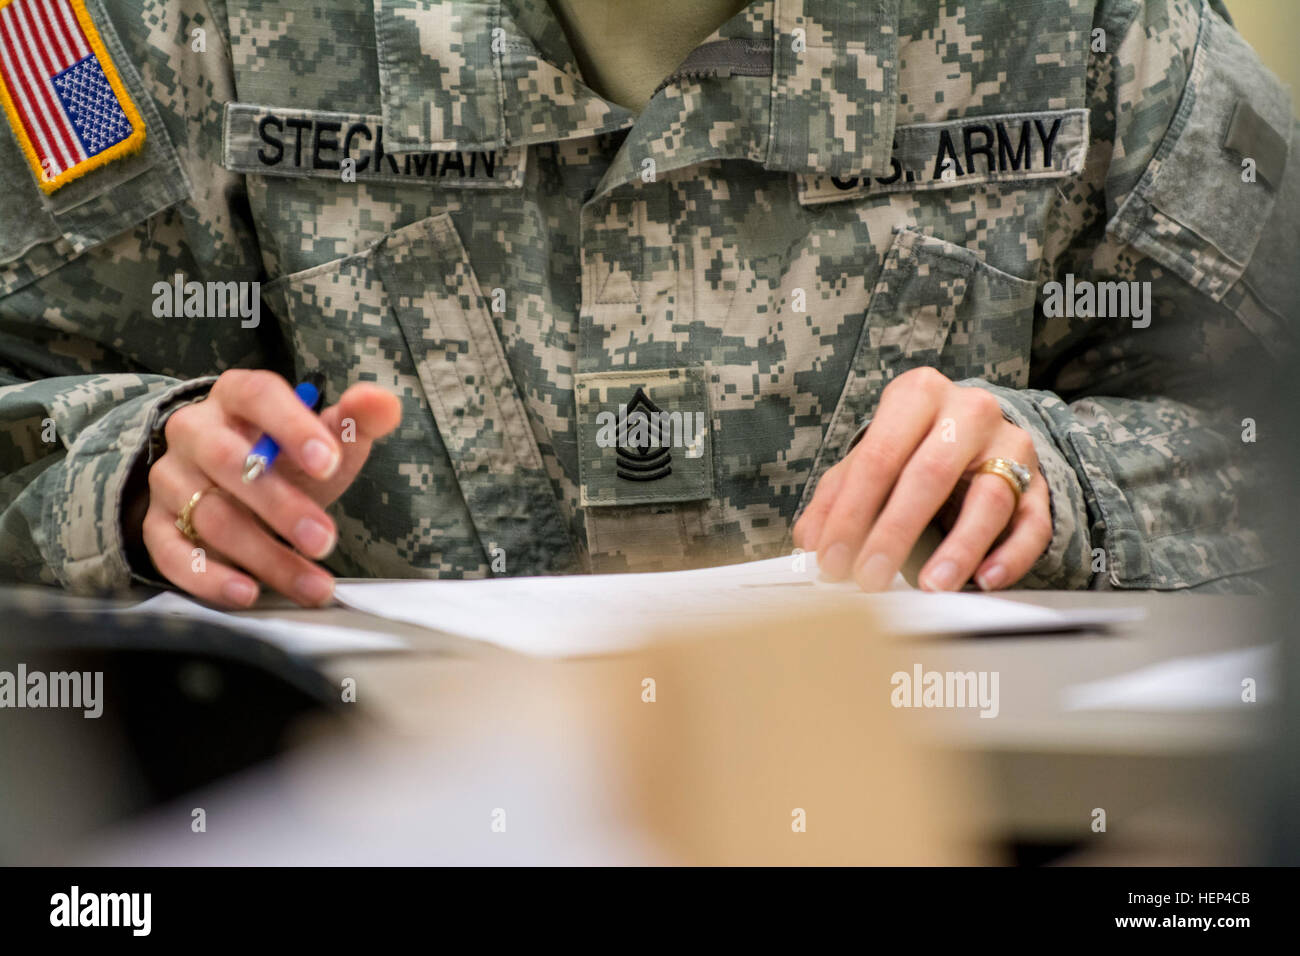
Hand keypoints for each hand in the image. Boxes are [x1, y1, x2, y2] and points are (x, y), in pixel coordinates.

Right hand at [142, 370, 401, 607]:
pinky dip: (208, 577)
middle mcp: (194, 430)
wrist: (236, 485)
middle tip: (326, 539)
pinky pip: (170, 552)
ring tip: (312, 583)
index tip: (328, 460)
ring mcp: (170, 478)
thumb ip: (356, 419)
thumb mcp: (326, 437)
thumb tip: (382, 404)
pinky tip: (248, 593)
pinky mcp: (156, 524)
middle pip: (227, 461)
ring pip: (210, 516)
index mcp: (237, 395)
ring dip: (265, 555)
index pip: (259, 396)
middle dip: (280, 505)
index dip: (293, 427)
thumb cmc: (287, 457)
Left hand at [792, 367, 1050, 591]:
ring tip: (930, 585)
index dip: (850, 513)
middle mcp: (969, 411)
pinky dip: (1011, 556)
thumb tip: (812, 542)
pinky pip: (1033, 523)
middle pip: (930, 475)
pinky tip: (985, 579)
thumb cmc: (912, 445)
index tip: (831, 559)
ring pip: (990, 499)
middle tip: (869, 579)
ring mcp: (1011, 445)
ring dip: (959, 549)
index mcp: (918, 394)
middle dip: (894, 534)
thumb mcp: (869, 458)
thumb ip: (836, 497)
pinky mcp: (1039, 483)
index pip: (879, 456)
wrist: (974, 428)